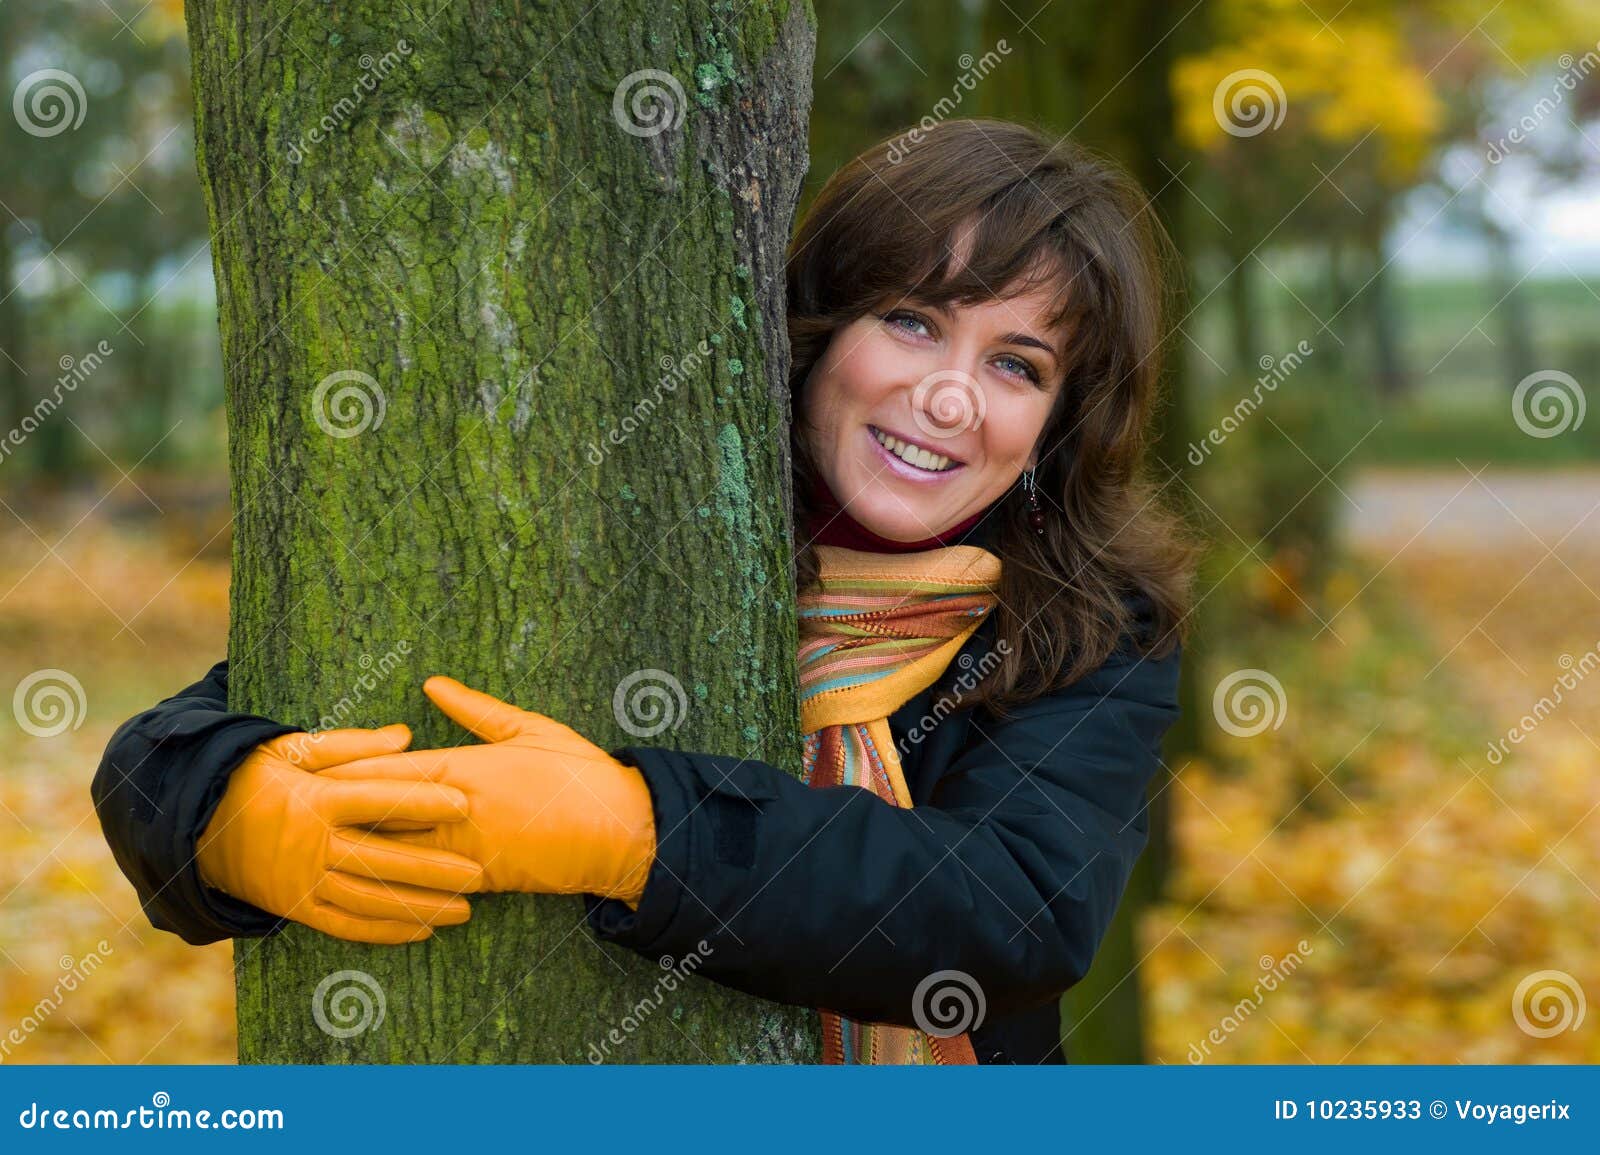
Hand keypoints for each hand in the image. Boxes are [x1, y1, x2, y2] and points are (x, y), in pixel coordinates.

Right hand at [196, 726, 484, 943]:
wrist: (195, 825)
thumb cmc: (255, 777)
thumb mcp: (293, 750)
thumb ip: (352, 745)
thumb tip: (405, 734)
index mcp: (315, 800)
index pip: (375, 800)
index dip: (420, 800)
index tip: (463, 801)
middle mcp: (310, 845)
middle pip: (380, 858)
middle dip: (432, 868)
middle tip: (478, 871)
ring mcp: (302, 882)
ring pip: (368, 899)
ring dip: (418, 907)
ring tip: (465, 909)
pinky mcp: (296, 908)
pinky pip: (345, 925)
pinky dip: (384, 932)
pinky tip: (423, 931)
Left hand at [319, 677, 656, 905]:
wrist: (618, 832)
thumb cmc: (578, 774)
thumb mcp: (530, 728)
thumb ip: (475, 709)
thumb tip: (432, 684)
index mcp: (464, 767)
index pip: (388, 767)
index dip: (340, 767)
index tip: (303, 763)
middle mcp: (456, 810)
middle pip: (378, 812)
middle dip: (332, 809)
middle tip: (286, 807)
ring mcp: (464, 850)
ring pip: (393, 852)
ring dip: (350, 849)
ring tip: (306, 847)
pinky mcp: (479, 881)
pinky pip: (424, 883)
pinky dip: (390, 882)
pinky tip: (360, 884)